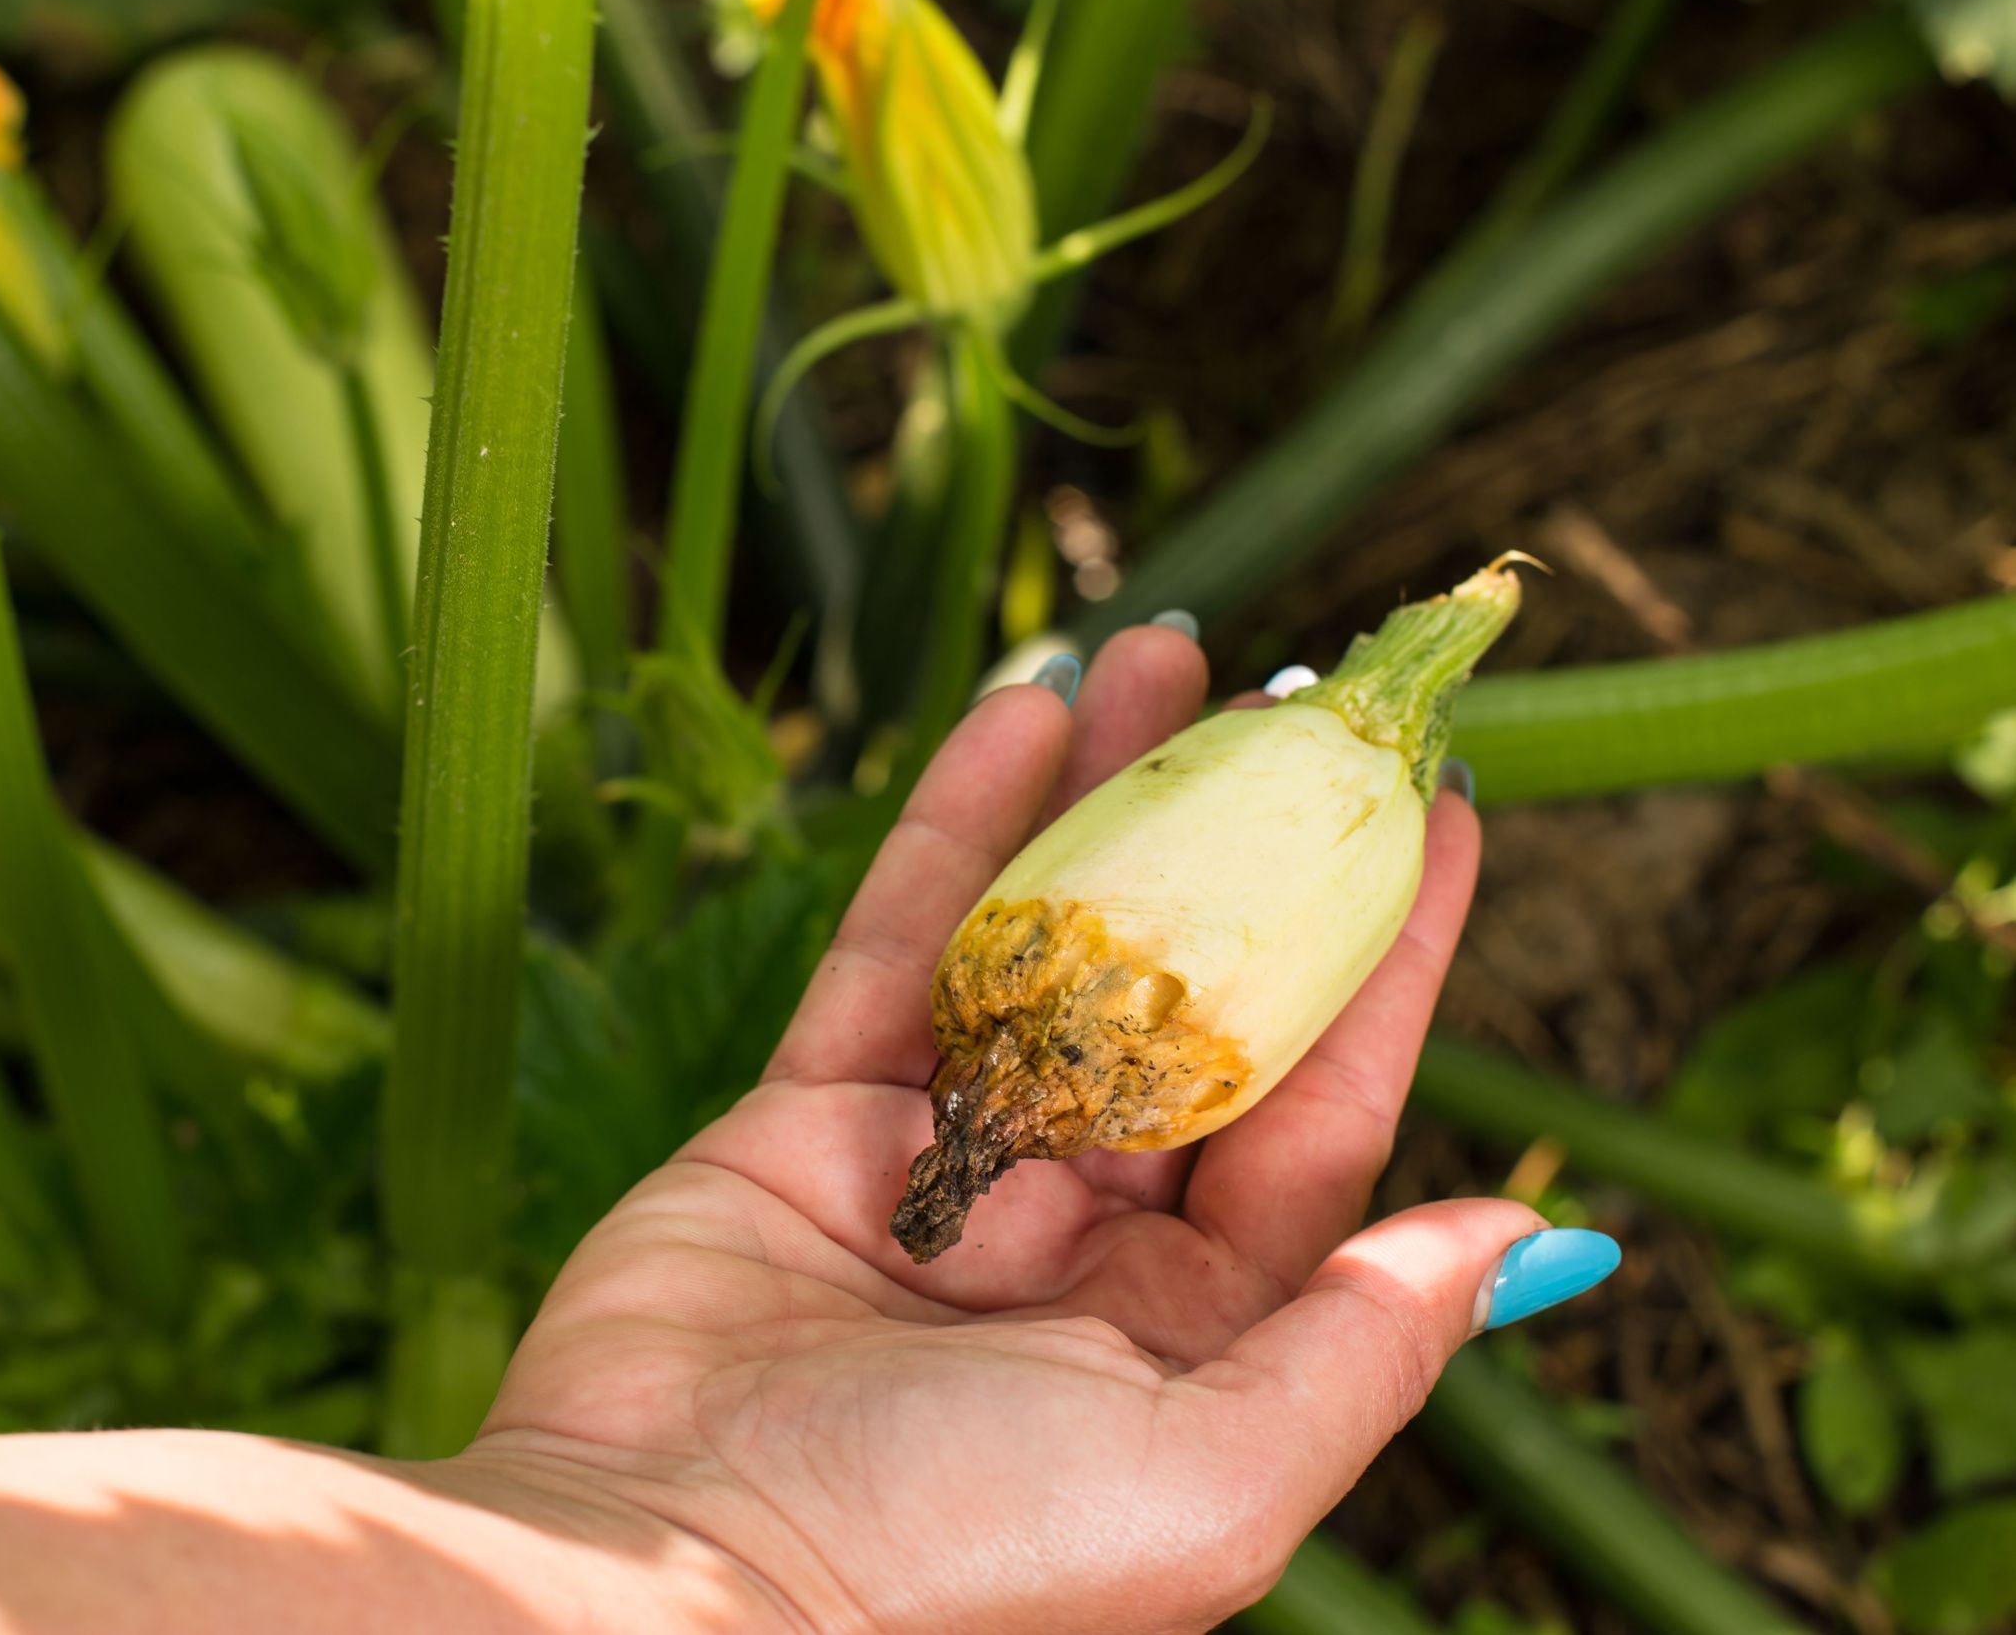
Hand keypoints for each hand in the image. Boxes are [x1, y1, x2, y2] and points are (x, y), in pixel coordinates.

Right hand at [477, 624, 1546, 1634]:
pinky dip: (962, 823)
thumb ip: (1365, 1343)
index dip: (1387, 953)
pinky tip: (1022, 707)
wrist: (663, 1586)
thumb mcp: (1212, 1480)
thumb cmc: (956, 1567)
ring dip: (1108, 797)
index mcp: (1196, 1328)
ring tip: (1165, 649)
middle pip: (1191, 999)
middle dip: (1243, 843)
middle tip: (1290, 694)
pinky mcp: (809, 1121)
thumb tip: (1527, 1232)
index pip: (1323, 1105)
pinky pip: (903, 943)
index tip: (1438, 808)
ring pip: (1050, 945)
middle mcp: (1080, 1239)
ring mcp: (941, 1170)